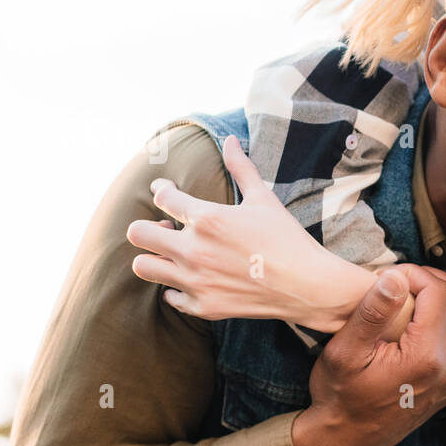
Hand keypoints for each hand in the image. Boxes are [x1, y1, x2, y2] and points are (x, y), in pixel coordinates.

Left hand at [128, 135, 412, 335]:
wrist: (308, 285)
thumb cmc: (288, 238)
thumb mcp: (264, 199)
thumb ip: (241, 168)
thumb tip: (230, 139)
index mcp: (208, 218)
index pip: (162, 197)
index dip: (161, 189)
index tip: (167, 191)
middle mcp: (194, 250)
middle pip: (137, 233)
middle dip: (148, 226)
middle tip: (170, 227)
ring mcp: (196, 281)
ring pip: (143, 266)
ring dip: (154, 256)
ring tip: (174, 253)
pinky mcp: (203, 306)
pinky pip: (169, 296)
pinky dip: (176, 287)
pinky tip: (193, 278)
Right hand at [292, 265, 445, 445]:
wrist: (346, 439)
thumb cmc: (339, 395)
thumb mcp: (343, 351)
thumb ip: (372, 312)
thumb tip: (396, 276)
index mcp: (424, 355)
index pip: (439, 291)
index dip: (415, 272)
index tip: (389, 276)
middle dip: (438, 279)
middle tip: (408, 281)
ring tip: (431, 295)